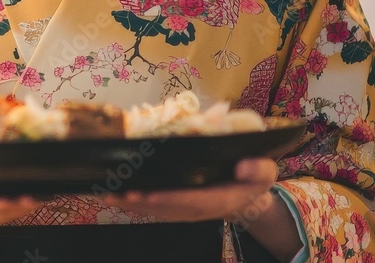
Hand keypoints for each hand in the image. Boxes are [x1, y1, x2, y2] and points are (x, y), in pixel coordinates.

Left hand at [96, 158, 277, 223]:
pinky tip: (115, 195)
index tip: (148, 192)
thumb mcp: (265, 170)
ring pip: (157, 209)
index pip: (192, 199)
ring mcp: (187, 208)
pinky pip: (155, 206)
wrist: (247, 190)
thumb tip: (243, 165)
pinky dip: (135, 202)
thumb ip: (258, 169)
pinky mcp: (178, 205)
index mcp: (221, 198)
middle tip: (118, 193)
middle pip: (167, 207)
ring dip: (133, 204)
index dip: (169, 198)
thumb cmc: (253, 175)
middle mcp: (200, 207)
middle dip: (143, 202)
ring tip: (109, 195)